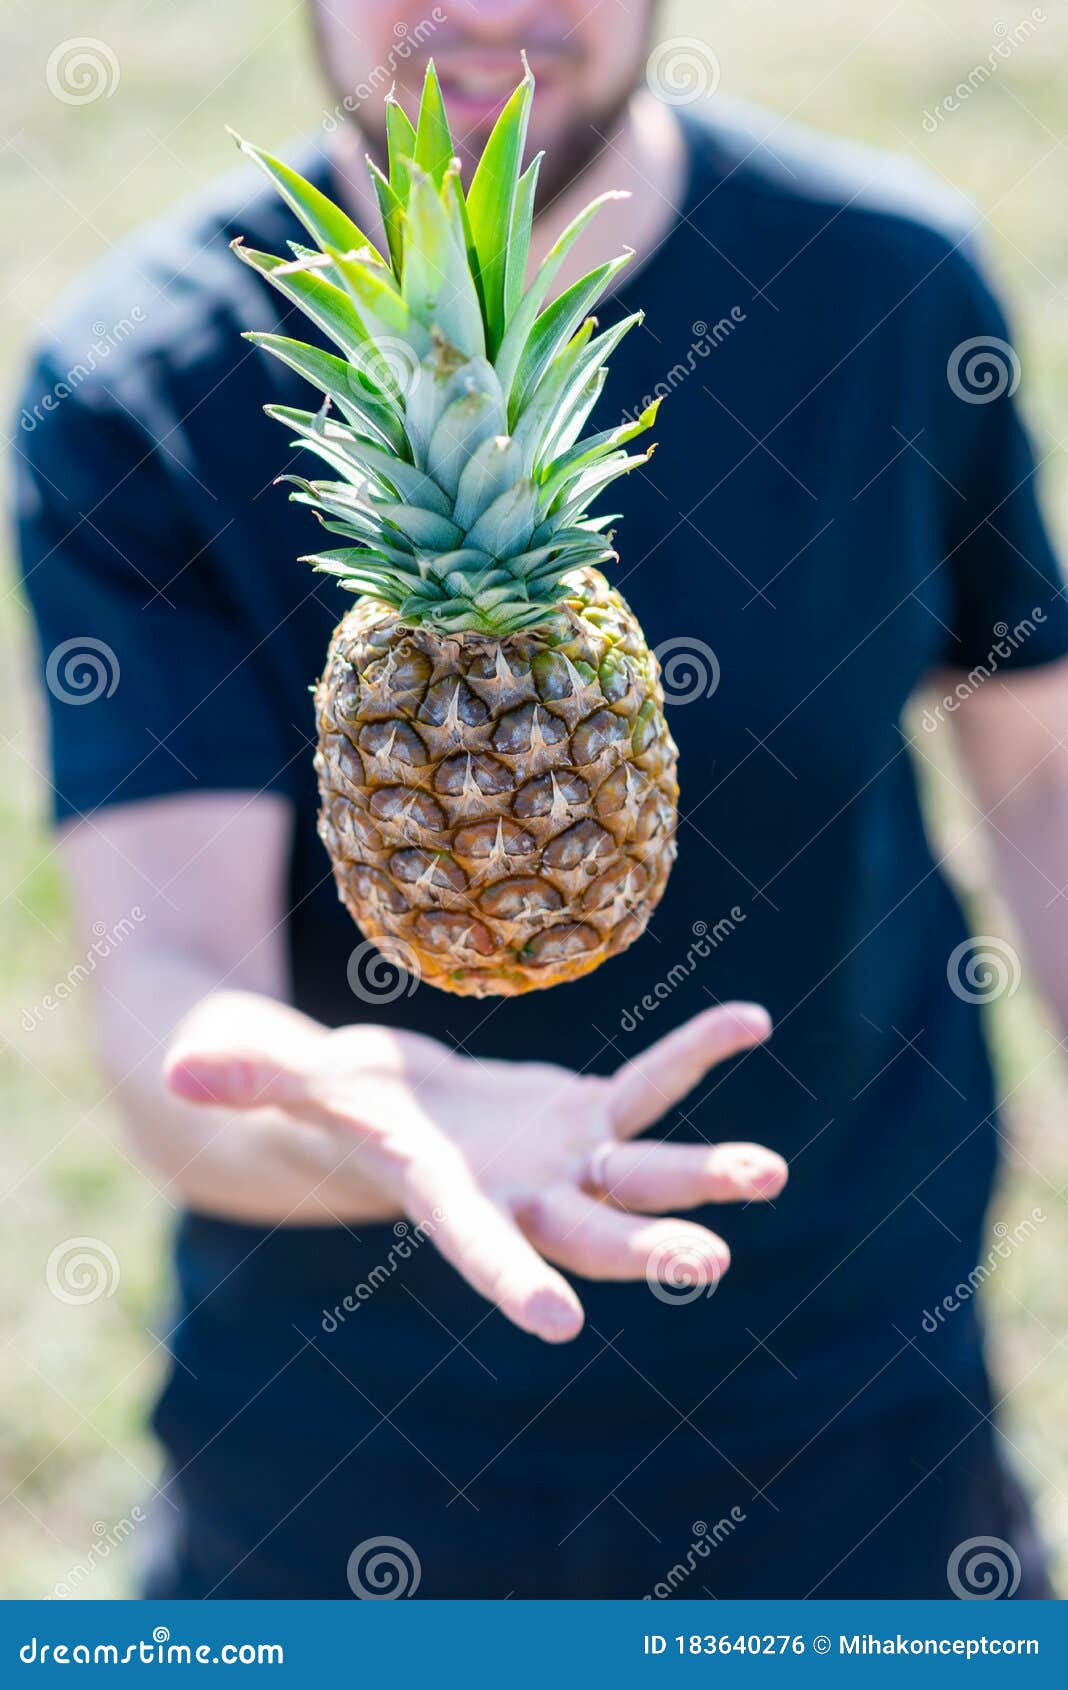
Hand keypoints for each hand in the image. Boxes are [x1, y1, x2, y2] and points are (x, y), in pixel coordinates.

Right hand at [164, 1001, 785, 1343]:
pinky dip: (697, 1054)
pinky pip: (653, 1082)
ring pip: (643, 1171)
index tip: (557, 1327)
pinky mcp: (591, 1111)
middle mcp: (522, 1195)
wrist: (403, 1114)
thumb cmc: (342, 1107)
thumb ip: (256, 1080)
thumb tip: (181, 1067)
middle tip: (707, 1265)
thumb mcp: (304, 1087)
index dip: (511, 1280)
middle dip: (644, 1248)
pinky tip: (753, 1022)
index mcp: (451, 1201)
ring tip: (769, 1174)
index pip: (479, 1248)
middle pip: (590, 1232)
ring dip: (703, 1172)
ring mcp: (567, 1159)